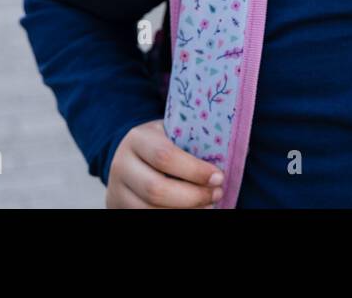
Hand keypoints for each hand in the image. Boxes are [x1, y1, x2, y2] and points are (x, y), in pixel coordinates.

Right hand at [105, 120, 224, 208]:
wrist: (127, 156)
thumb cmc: (161, 143)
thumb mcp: (171, 133)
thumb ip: (193, 140)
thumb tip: (233, 154)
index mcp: (138, 139)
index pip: (165, 156)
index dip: (195, 170)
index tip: (219, 177)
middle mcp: (122, 164)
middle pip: (156, 189)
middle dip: (192, 196)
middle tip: (217, 194)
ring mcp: (117, 189)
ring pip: (150, 209)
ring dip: (185, 212)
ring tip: (209, 206)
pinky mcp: (118, 207)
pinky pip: (146, 217)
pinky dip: (173, 217)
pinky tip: (193, 212)